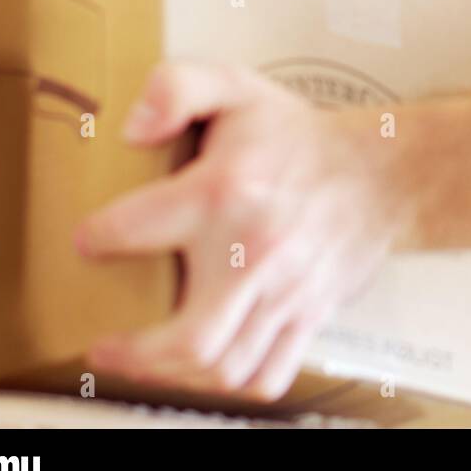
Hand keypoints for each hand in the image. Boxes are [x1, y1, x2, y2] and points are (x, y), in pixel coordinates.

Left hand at [73, 60, 410, 400]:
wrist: (381, 170)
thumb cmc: (301, 137)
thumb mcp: (235, 88)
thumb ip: (175, 88)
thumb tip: (132, 129)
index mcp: (222, 193)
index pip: (130, 228)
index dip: (96, 237)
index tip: (88, 242)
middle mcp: (253, 251)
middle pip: (187, 337)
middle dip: (133, 354)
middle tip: (106, 347)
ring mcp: (284, 290)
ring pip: (223, 364)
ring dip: (175, 374)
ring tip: (148, 362)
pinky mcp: (308, 314)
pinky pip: (267, 373)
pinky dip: (232, 382)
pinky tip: (210, 368)